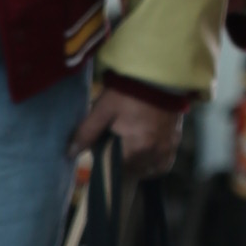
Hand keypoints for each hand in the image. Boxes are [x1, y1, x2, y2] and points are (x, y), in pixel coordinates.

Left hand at [71, 79, 185, 179]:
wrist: (158, 75)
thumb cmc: (128, 92)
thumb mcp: (103, 109)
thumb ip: (87, 133)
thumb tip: (70, 153)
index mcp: (137, 148)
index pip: (117, 168)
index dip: (108, 158)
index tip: (105, 144)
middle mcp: (155, 153)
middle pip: (133, 169)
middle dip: (123, 160)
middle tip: (117, 140)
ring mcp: (168, 148)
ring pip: (149, 169)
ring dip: (138, 164)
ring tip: (130, 147)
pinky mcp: (175, 141)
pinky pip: (164, 163)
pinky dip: (154, 163)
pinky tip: (146, 153)